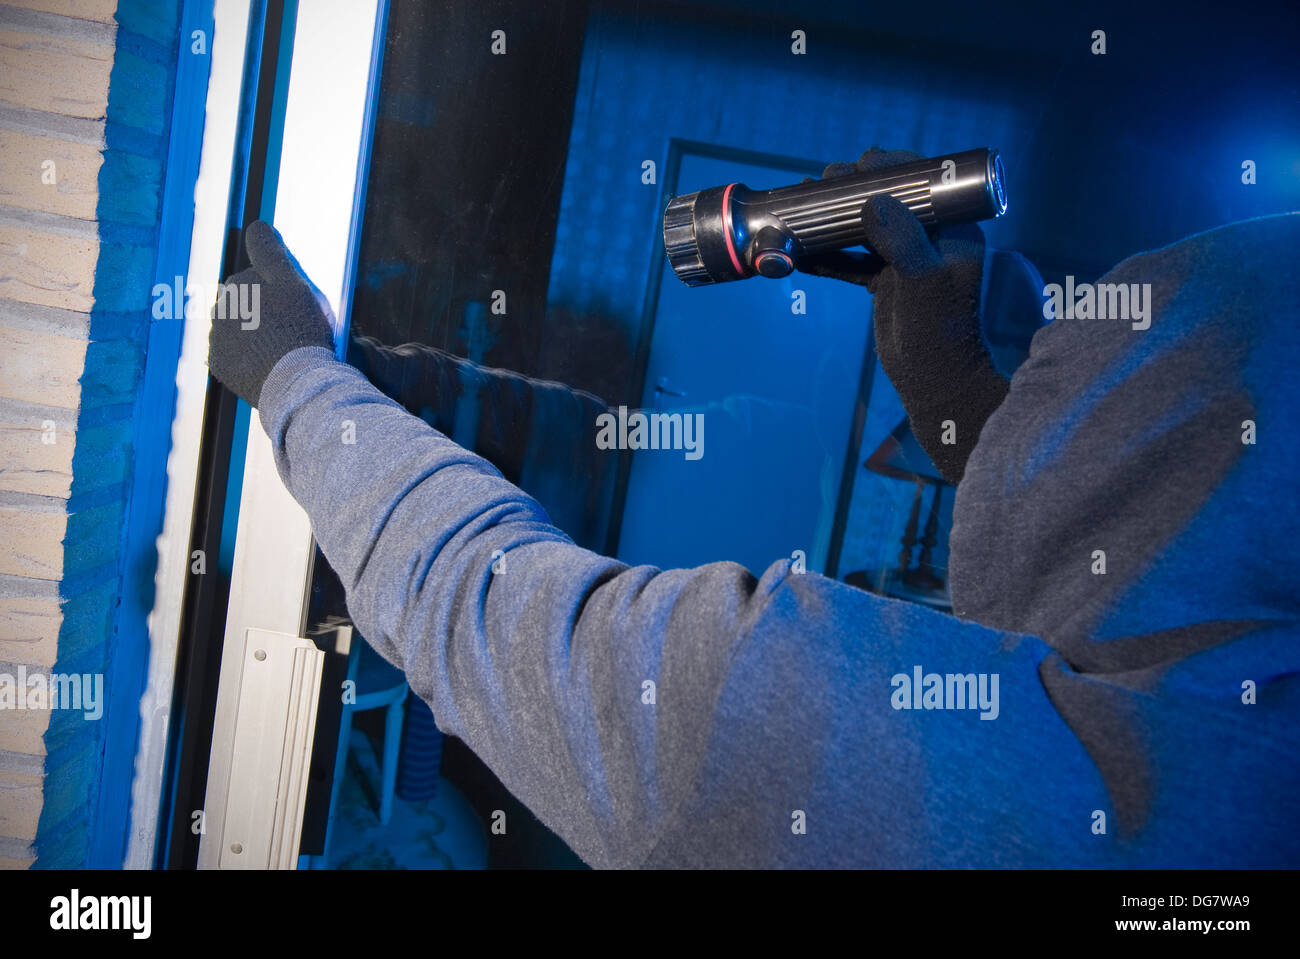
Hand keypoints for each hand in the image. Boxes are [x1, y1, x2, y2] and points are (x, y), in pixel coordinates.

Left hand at [207, 220, 335, 407]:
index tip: (293, 308)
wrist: (294, 381)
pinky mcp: (219, 366)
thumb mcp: (291, 281)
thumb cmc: (298, 330)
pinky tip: (267, 364)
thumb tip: (256, 223)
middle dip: (261, 312)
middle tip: (290, 331)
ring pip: (236, 330)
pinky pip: (232, 357)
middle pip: (244, 304)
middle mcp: (219, 308)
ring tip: (280, 351)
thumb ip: (270, 251)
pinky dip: (246, 358)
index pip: (256, 279)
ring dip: (253, 335)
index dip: (277, 291)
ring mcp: (216, 339)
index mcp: (236, 285)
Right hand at [797, 148, 1007, 483]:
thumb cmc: (940, 332)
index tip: (859, 164)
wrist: (935, 382)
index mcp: (954, 228)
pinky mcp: (885, 282)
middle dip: (853, 190)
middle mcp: (931, 238)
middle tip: (823, 183)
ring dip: (835, 219)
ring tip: (803, 207)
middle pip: (889, 199)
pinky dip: (827, 255)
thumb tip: (872, 200)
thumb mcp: (924, 280)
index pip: (925, 183)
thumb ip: (902, 238)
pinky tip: (799, 251)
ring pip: (866, 228)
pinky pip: (852, 260)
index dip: (892, 168)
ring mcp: (905, 259)